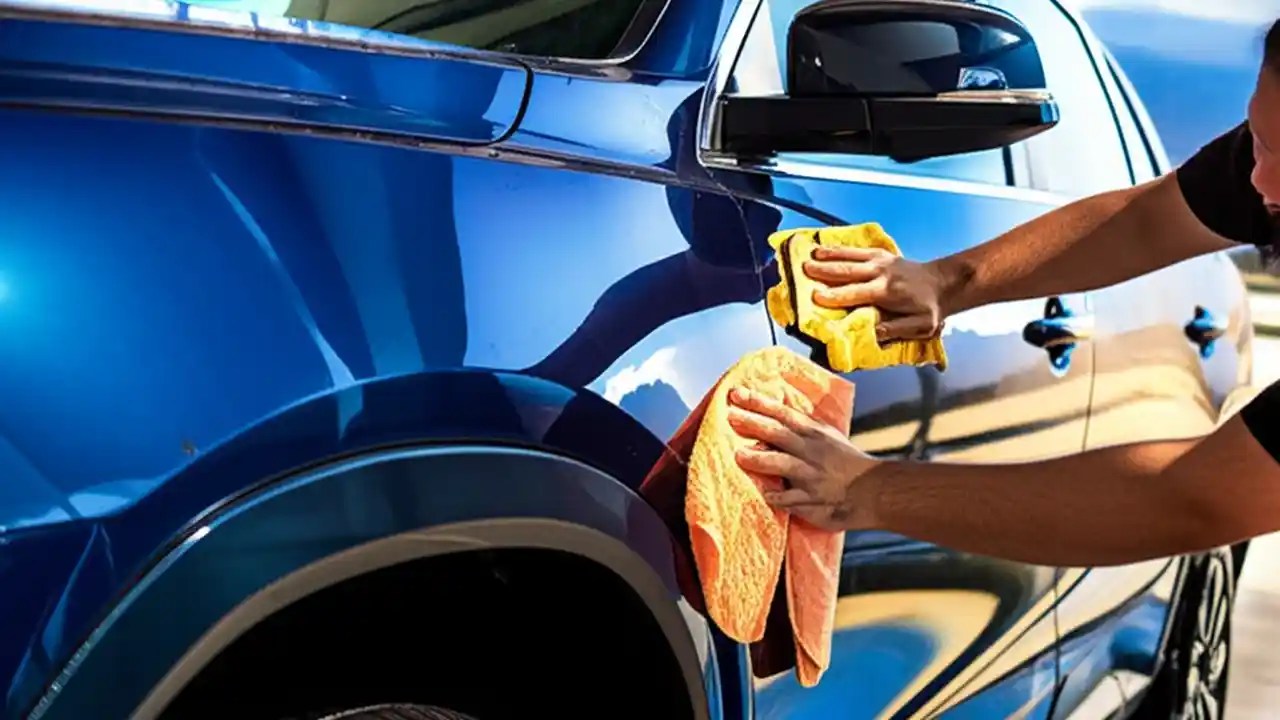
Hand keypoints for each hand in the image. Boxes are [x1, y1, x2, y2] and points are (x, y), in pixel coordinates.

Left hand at [726, 387, 879, 531]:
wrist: (872, 491)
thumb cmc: (847, 462)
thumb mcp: (828, 436)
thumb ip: (802, 427)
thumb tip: (774, 413)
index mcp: (813, 433)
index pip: (782, 413)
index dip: (759, 402)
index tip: (737, 394)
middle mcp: (810, 451)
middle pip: (778, 433)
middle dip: (753, 423)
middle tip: (730, 415)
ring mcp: (810, 476)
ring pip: (783, 464)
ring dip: (760, 459)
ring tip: (739, 455)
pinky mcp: (811, 500)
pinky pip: (790, 499)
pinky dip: (777, 497)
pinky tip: (764, 494)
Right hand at [802, 247, 947, 341]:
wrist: (943, 283)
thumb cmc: (929, 308)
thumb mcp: (919, 326)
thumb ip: (896, 329)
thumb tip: (871, 333)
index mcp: (887, 291)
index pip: (856, 293)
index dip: (835, 296)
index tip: (817, 297)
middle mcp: (881, 273)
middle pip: (848, 270)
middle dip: (825, 270)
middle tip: (805, 269)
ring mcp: (881, 261)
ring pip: (850, 257)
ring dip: (829, 256)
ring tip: (810, 256)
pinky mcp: (881, 255)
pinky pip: (857, 250)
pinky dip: (839, 249)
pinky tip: (825, 248)